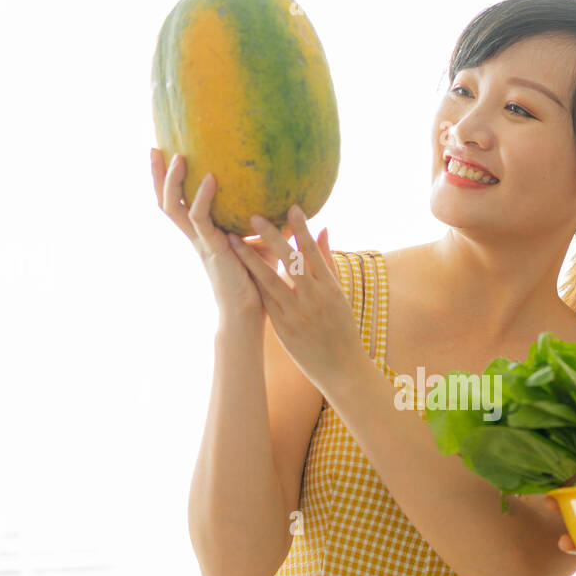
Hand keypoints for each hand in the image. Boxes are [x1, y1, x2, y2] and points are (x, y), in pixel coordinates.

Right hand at [150, 148, 292, 322]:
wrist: (249, 312)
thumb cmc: (257, 282)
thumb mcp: (264, 246)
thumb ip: (269, 225)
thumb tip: (293, 206)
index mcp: (202, 234)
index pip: (177, 204)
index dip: (166, 181)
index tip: (164, 153)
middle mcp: (195, 236)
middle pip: (164, 201)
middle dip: (156, 175)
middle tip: (154, 147)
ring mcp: (200, 242)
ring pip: (172, 207)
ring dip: (173, 181)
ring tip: (179, 157)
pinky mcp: (211, 248)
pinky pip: (200, 218)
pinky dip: (203, 197)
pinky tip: (212, 178)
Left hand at [225, 206, 362, 399]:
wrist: (341, 368)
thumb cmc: (342, 329)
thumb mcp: (339, 294)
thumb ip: (327, 261)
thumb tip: (322, 228)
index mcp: (331, 287)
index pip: (313, 252)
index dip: (302, 229)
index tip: (291, 207)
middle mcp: (314, 298)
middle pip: (290, 261)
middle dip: (271, 237)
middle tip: (254, 215)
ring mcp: (297, 313)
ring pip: (270, 280)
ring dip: (250, 258)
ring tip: (233, 239)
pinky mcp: (283, 328)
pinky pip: (265, 300)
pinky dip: (251, 282)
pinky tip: (237, 268)